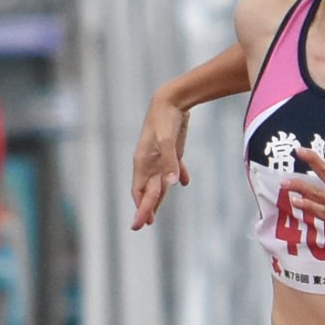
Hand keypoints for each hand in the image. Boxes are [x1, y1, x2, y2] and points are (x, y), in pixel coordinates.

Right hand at [129, 100, 191, 230]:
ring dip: (158, 197)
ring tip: (156, 212)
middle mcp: (149, 162)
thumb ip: (170, 162)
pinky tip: (185, 183)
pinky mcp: (171, 150)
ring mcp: (160, 157)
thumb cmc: (165, 119)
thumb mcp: (167, 140)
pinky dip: (178, 176)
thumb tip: (173, 184)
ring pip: (158, 182)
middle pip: (147, 190)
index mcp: (143, 162)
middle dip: (146, 207)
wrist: (171, 99)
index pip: (139, 192)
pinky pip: (173, 168)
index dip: (139, 208)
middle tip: (146, 224)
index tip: (138, 225)